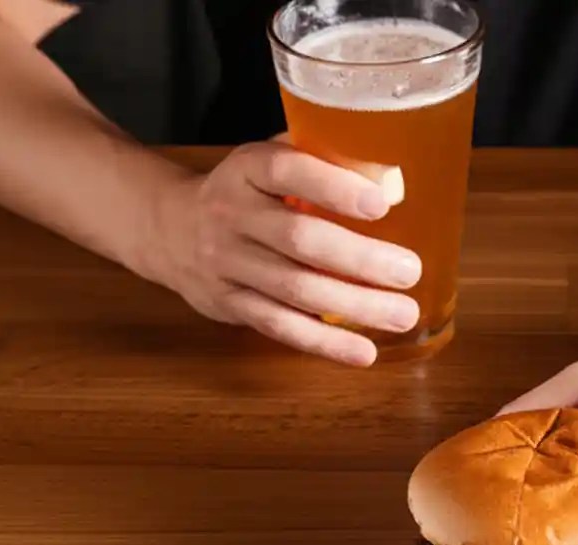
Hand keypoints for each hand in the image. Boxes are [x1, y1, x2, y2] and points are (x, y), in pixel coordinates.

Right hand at [130, 138, 420, 366]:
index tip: (381, 204)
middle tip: (408, 271)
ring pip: (293, 289)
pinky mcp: (228, 304)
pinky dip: (323, 341)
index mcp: (247, 168)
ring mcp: (225, 263)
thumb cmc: (245, 190)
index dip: (334, 188)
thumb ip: (322, 161)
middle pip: (298, 240)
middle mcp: (231, 214)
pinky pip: (279, 326)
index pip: (288, 171)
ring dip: (353, 305)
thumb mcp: (270, 160)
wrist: (169, 228)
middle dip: (358, 258)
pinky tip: (363, 352)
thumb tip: (393, 178)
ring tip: (403, 315)